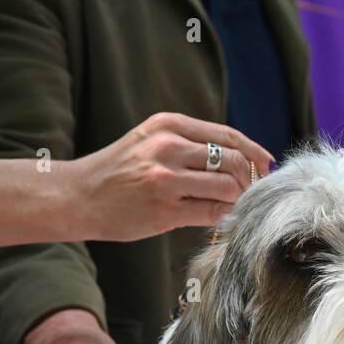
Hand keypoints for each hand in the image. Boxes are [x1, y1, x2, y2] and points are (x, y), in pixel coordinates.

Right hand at [68, 112, 273, 242]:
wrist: (77, 196)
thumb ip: (188, 144)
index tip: (267, 165)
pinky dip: (223, 216)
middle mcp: (168, 147)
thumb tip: (240, 158)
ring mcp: (166, 178)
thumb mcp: (149, 142)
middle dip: (251, 179)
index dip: (254, 151)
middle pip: (234, 160)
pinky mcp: (164, 209)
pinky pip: (211, 212)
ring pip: (227, 187)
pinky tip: (219, 218)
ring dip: (238, 200)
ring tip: (233, 207)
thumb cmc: (118, 172)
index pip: (227, 135)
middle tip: (252, 192)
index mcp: (168, 125)